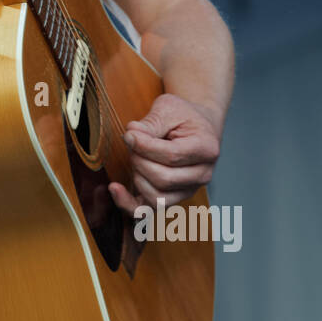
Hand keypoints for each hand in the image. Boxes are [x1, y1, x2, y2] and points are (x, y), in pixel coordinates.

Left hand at [108, 93, 220, 216]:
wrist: (197, 127)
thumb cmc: (183, 117)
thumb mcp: (169, 109)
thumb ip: (150, 123)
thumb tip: (131, 136)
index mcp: (207, 150)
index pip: (172, 156)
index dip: (144, 146)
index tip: (129, 134)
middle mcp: (202, 175)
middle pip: (164, 179)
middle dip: (139, 160)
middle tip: (132, 142)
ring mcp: (188, 190)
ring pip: (157, 197)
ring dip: (137, 176)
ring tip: (135, 156)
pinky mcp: (172, 198)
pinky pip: (149, 211)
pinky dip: (128, 203)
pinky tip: (115, 188)